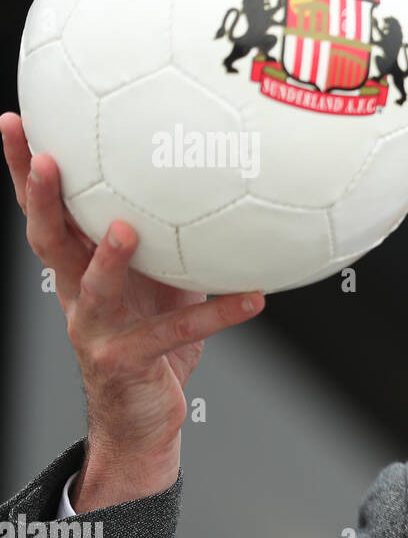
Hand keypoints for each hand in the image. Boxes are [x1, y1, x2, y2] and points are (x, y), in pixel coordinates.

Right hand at [2, 111, 265, 510]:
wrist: (141, 418)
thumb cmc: (153, 339)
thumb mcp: (161, 280)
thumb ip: (172, 238)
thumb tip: (214, 184)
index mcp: (79, 269)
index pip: (46, 210)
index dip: (24, 168)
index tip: (17, 119)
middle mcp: (75, 296)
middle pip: (48, 240)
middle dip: (42, 199)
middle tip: (47, 159)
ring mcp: (95, 331)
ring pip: (94, 290)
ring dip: (109, 258)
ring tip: (126, 229)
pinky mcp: (125, 362)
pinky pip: (175, 333)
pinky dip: (218, 315)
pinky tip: (253, 298)